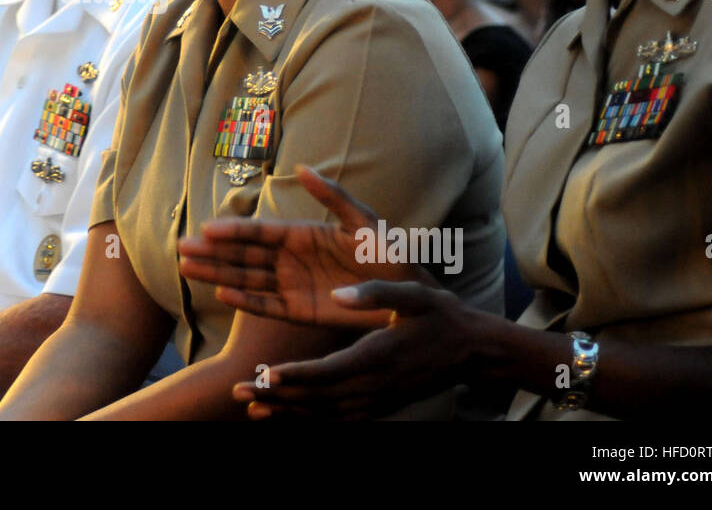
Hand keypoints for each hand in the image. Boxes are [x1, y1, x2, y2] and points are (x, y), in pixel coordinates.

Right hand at [178, 164, 435, 327]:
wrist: (408, 298)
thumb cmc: (390, 256)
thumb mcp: (364, 221)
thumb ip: (333, 196)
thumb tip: (301, 167)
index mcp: (303, 235)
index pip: (259, 232)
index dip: (233, 231)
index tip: (206, 229)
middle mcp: (291, 260)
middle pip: (245, 255)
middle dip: (214, 253)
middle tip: (182, 250)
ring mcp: (293, 286)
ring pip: (247, 279)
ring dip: (219, 274)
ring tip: (188, 269)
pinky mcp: (300, 312)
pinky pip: (267, 306)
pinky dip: (246, 302)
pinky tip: (223, 295)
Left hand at [233, 280, 485, 419]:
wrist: (471, 351)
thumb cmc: (441, 316)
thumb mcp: (414, 295)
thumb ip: (376, 292)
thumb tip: (339, 295)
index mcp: (379, 356)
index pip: (329, 372)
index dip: (295, 376)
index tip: (264, 374)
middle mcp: (375, 385)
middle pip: (318, 398)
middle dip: (278, 396)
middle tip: (240, 392)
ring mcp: (377, 401)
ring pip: (324, 414)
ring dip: (287, 411)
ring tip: (252, 407)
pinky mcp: (378, 407)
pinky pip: (337, 419)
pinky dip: (308, 418)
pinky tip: (284, 414)